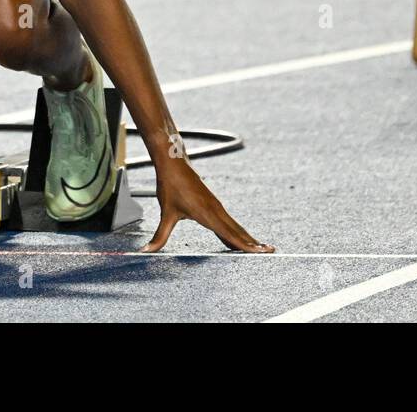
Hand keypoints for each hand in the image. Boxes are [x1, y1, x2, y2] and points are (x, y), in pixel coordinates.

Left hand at [141, 156, 273, 252]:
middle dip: (253, 243)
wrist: (174, 163)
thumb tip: (145, 251)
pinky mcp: (213, 205)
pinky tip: (238, 239)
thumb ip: (159, 236)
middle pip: (238, 231)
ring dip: (248, 237)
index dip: (244, 245)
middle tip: (271, 252)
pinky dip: (237, 231)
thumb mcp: (166, 212)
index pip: (230, 234)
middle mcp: (216, 210)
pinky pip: (229, 221)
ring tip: (261, 248)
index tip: (259, 252)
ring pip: (235, 226)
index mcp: (207, 214)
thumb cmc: (171, 185)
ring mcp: (216, 207)